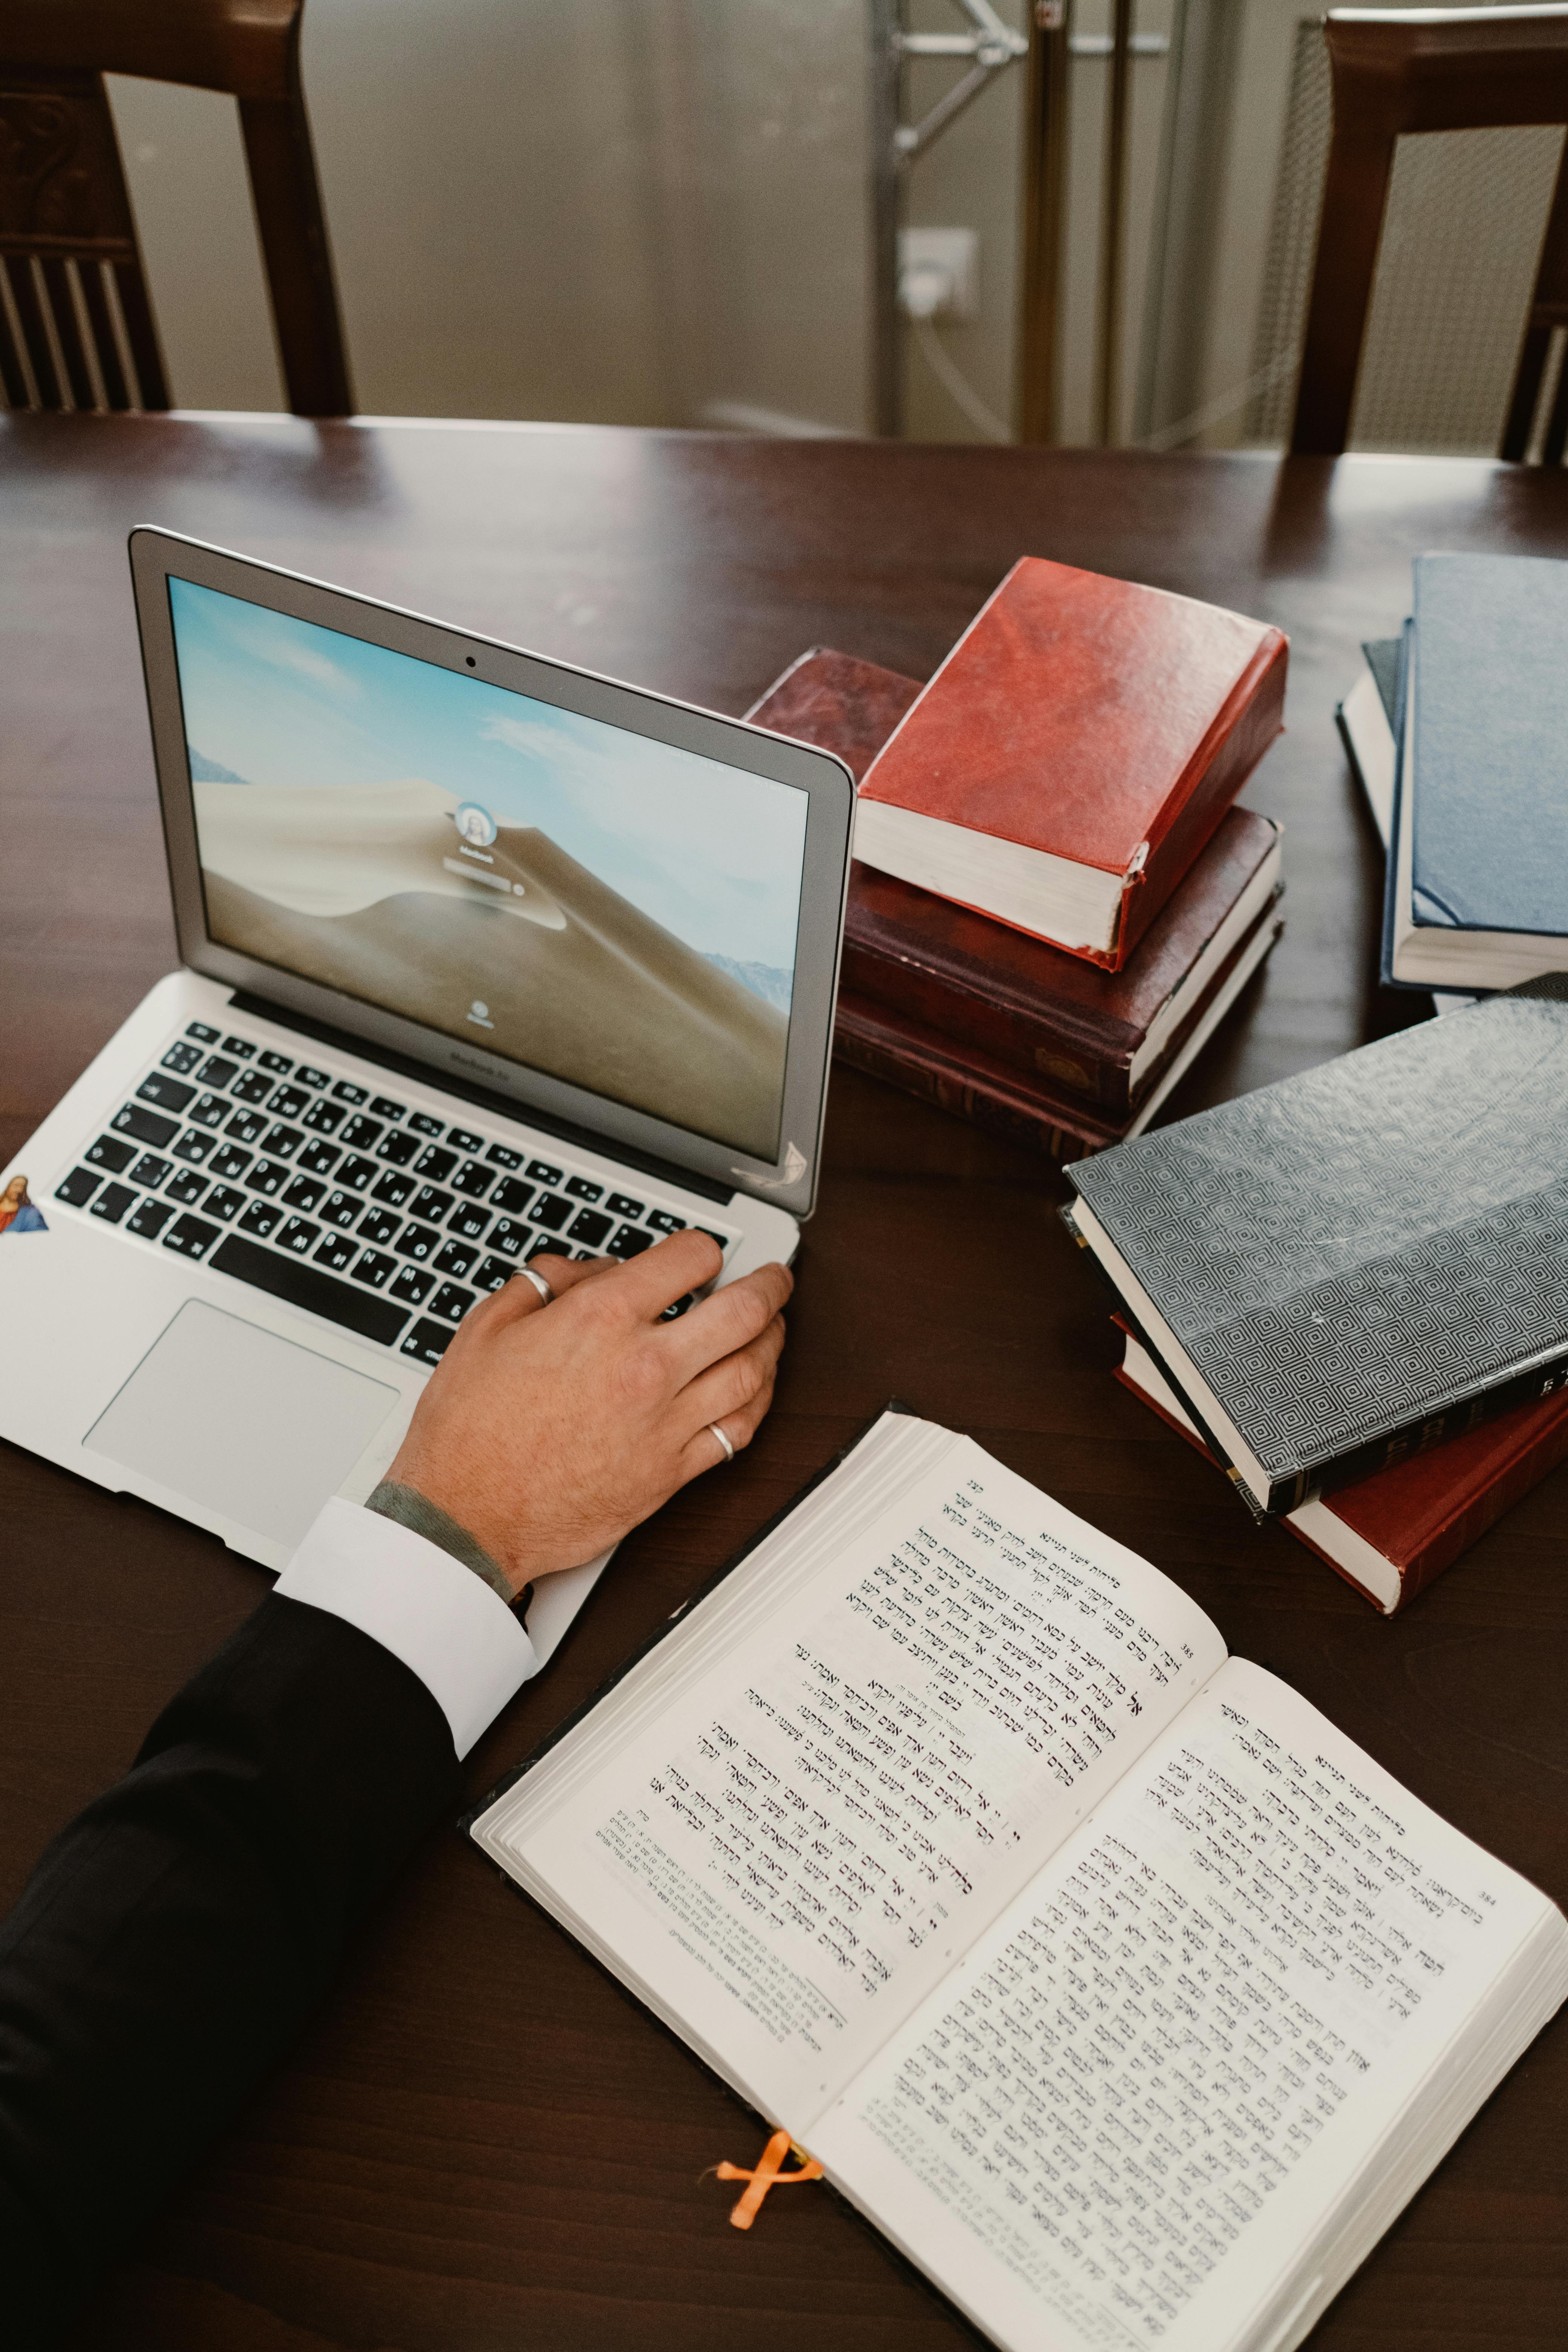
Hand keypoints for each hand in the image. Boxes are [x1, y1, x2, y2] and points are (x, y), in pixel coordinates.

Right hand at [386, 1231, 791, 1595]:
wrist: (464, 1518)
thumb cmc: (468, 1432)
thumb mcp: (486, 1328)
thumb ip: (544, 1283)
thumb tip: (592, 1269)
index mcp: (599, 1320)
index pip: (689, 1258)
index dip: (703, 1249)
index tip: (704, 1255)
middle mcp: (643, 1367)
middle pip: (744, 1310)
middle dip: (770, 1285)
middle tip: (775, 1279)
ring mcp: (664, 1423)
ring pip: (753, 1370)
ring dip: (773, 1341)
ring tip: (774, 1328)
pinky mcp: (670, 1473)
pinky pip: (737, 1431)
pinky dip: (758, 1404)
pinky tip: (756, 1390)